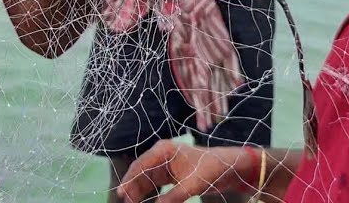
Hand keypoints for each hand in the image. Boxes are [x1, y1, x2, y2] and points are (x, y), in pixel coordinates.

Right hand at [118, 140, 259, 202]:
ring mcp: (164, 164)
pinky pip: (153, 184)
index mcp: (164, 150)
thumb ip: (173, 197)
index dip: (129, 180)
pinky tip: (141, 201)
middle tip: (125, 202)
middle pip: (140, 172)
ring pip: (145, 179)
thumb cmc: (211, 170)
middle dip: (131, 187)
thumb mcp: (192, 185)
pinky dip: (147, 192)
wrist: (227, 167)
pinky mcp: (169, 173)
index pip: (141, 165)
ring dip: (138, 191)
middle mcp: (161, 155)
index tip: (122, 193)